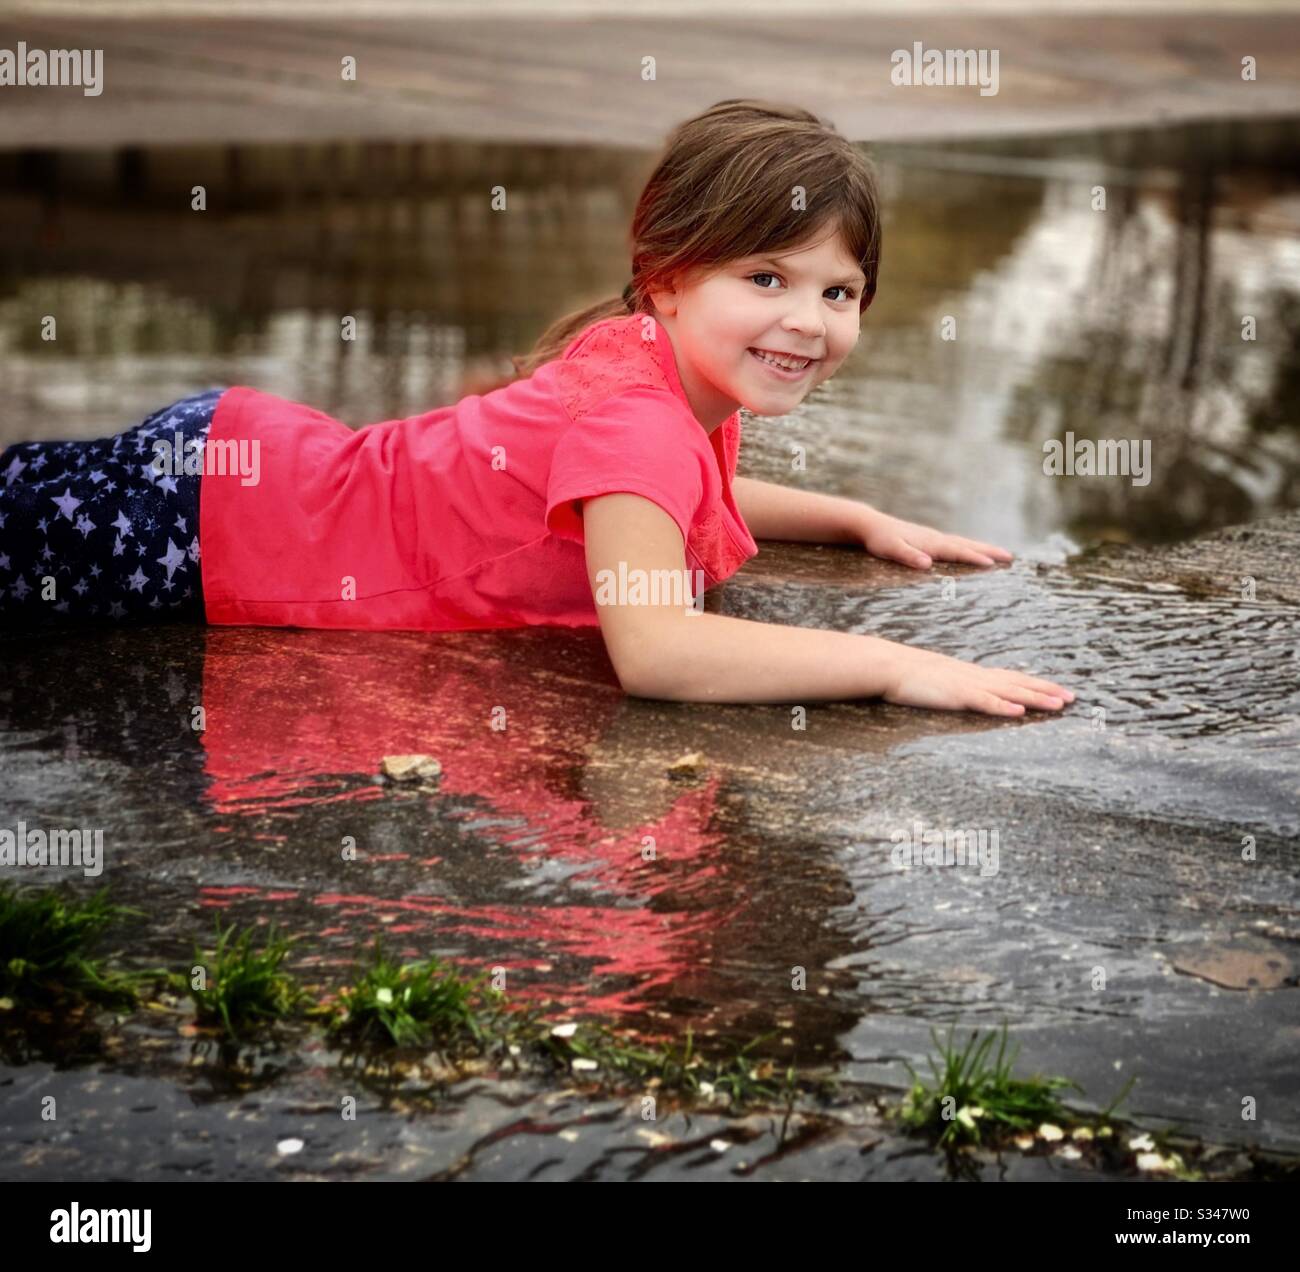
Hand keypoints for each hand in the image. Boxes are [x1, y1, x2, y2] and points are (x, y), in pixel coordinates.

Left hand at [857, 509, 1013, 570]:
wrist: (870, 524)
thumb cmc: (878, 540)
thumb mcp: (890, 549)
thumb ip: (908, 556)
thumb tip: (927, 564)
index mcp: (929, 543)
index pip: (956, 551)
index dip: (974, 558)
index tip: (992, 564)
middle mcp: (935, 538)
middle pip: (967, 545)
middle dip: (988, 551)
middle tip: (1010, 557)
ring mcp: (933, 538)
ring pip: (963, 543)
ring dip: (982, 548)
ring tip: (999, 555)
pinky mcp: (929, 539)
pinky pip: (955, 544)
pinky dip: (968, 547)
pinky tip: (971, 551)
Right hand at [881, 644, 1074, 716]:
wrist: (891, 666)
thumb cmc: (910, 675)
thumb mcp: (940, 680)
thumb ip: (956, 685)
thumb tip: (967, 692)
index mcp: (973, 674)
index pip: (1012, 678)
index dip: (1036, 684)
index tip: (1058, 689)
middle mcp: (977, 677)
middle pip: (1018, 683)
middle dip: (1047, 690)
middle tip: (1073, 698)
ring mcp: (968, 685)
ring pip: (1009, 693)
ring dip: (1035, 699)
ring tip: (1059, 705)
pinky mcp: (956, 695)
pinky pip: (984, 702)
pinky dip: (1003, 707)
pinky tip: (1019, 712)